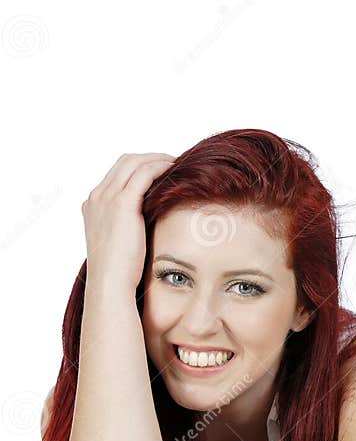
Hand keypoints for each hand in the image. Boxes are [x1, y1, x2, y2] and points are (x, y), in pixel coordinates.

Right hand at [82, 152, 175, 292]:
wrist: (111, 282)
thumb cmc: (120, 270)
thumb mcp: (121, 241)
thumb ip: (129, 225)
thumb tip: (153, 219)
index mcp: (93, 205)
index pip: (117, 173)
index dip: (141, 166)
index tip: (162, 169)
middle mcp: (97, 197)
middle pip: (125, 162)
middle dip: (150, 158)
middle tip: (173, 162)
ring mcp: (107, 198)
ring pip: (134, 163)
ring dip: (158, 159)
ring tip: (178, 164)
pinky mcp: (123, 204)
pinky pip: (144, 174)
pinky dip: (160, 167)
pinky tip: (175, 171)